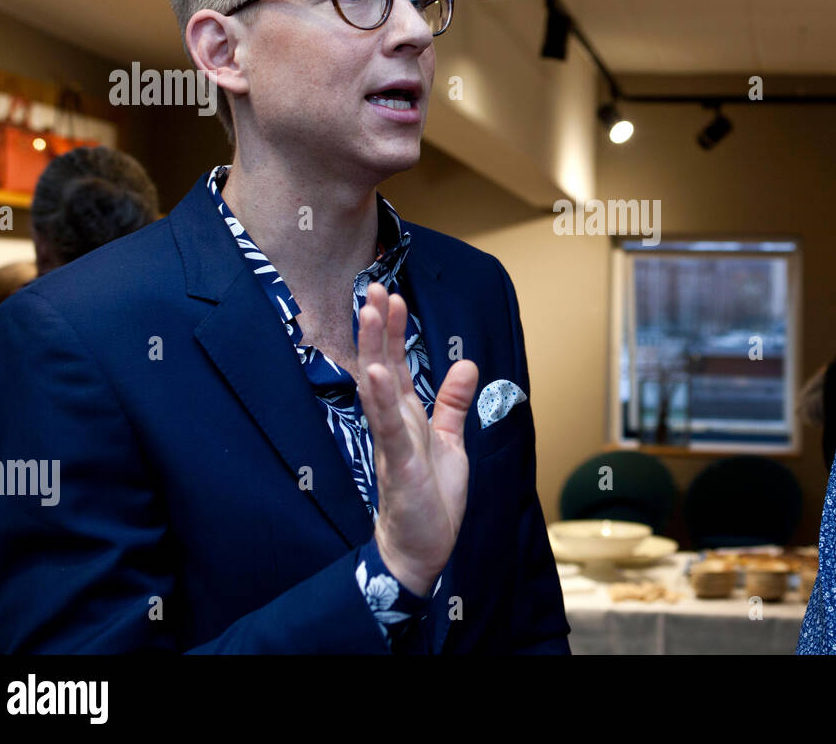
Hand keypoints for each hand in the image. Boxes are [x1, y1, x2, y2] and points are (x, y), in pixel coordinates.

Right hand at [357, 283, 477, 596]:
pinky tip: (376, 373)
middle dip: (378, 327)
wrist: (420, 548)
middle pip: (382, 365)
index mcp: (407, 416)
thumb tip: (465, 365)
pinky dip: (381, 400)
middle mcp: (394, 422)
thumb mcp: (450, 442)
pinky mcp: (398, 463)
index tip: (392, 296)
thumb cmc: (430, 499)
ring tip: (370, 313)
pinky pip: (387, 427)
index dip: (395, 331)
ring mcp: (392, 441)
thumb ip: (452, 404)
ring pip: (379, 388)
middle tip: (372, 288)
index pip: (398, 364)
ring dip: (373, 349)